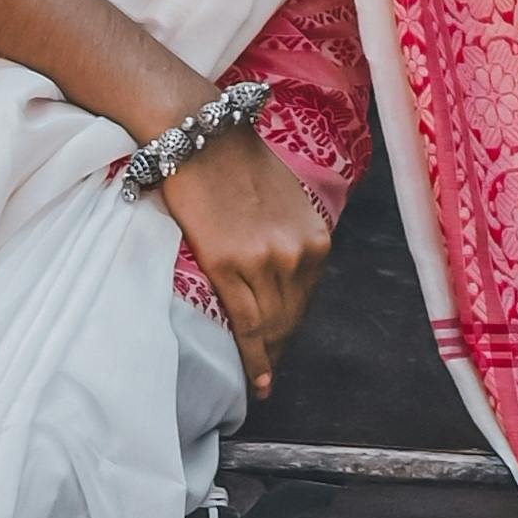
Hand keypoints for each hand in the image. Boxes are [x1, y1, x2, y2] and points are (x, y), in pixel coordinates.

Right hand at [159, 125, 328, 401]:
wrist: (202, 135)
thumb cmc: (236, 161)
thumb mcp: (285, 202)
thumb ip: (290, 238)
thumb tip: (283, 270)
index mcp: (315, 238)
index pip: (308, 298)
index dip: (295, 328)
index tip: (285, 346)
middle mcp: (299, 253)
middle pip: (292, 317)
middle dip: (283, 346)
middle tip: (270, 374)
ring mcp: (267, 262)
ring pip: (271, 326)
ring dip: (268, 357)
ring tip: (260, 380)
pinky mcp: (231, 267)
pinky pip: (247, 324)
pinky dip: (254, 357)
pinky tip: (256, 381)